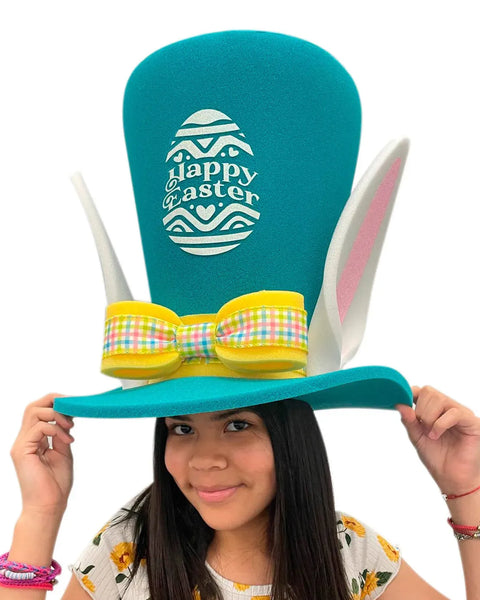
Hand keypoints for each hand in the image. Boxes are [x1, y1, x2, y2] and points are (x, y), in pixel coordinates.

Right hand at [10, 393, 74, 515]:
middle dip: (54, 400)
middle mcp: (25, 439)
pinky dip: (56, 429)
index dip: (56, 403)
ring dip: (57, 414)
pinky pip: (39, 427)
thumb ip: (61, 434)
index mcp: (33, 439)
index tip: (74, 406)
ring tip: (70, 427)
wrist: (49, 506)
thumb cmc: (55, 484)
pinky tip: (67, 440)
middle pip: (33, 406)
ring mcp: (21, 444)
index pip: (39, 410)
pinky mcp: (22, 451)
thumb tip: (67, 418)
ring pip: (34, 411)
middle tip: (72, 408)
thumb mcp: (63, 452)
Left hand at [396, 386, 479, 494]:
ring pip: (439, 399)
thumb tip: (399, 404)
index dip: (410, 394)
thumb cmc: (437, 458)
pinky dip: (440, 424)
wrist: (452, 479)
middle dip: (420, 411)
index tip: (403, 405)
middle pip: (428, 391)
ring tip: (431, 435)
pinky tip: (436, 435)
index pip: (421, 390)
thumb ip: (409, 420)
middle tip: (423, 429)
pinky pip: (454, 413)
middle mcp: (449, 407)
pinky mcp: (472, 422)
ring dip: (429, 418)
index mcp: (435, 409)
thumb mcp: (417, 437)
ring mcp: (461, 413)